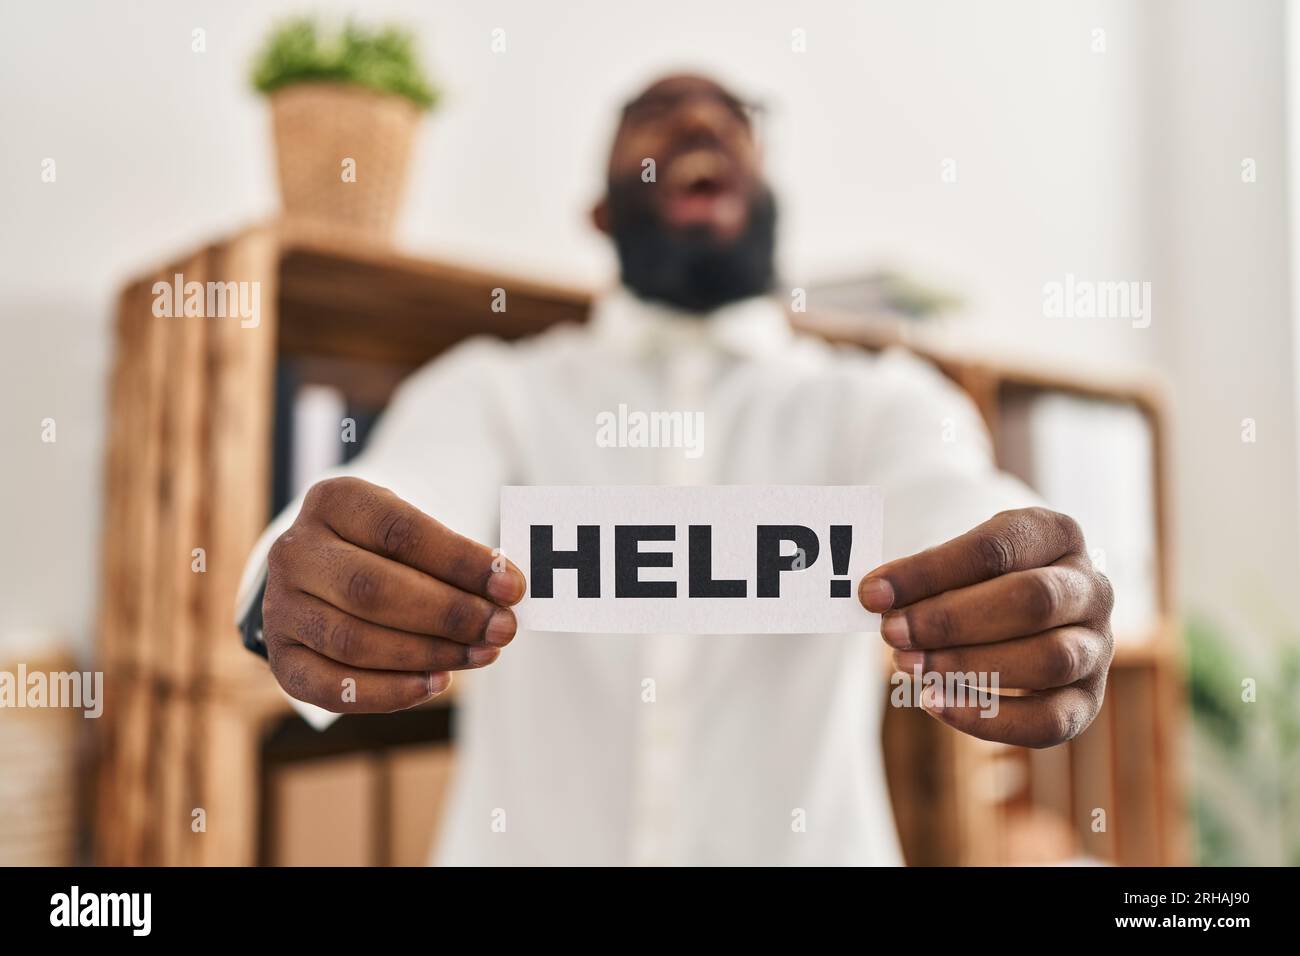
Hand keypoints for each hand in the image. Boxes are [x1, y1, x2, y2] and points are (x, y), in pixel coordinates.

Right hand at [262, 477, 525, 713]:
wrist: (331, 566)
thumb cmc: (390, 548)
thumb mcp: (416, 532)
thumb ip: (453, 559)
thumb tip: (505, 595)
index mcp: (333, 501)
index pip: (401, 532)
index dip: (461, 563)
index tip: (512, 588)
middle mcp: (295, 551)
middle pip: (374, 589)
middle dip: (449, 615)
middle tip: (503, 629)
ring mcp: (280, 606)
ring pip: (355, 641)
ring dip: (429, 654)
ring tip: (482, 654)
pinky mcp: (281, 657)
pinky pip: (332, 687)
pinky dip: (388, 692)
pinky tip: (437, 682)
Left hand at [858, 507, 1113, 747]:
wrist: (1025, 605)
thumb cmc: (981, 578)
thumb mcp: (960, 558)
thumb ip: (925, 576)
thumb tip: (875, 597)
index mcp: (1057, 534)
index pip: (995, 548)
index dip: (930, 572)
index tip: (873, 592)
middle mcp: (1091, 588)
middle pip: (1032, 601)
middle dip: (951, 620)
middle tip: (892, 633)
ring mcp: (1098, 646)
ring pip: (1048, 660)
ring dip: (968, 666)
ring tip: (908, 665)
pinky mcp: (1088, 701)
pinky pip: (1050, 720)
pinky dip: (989, 717)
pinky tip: (935, 701)